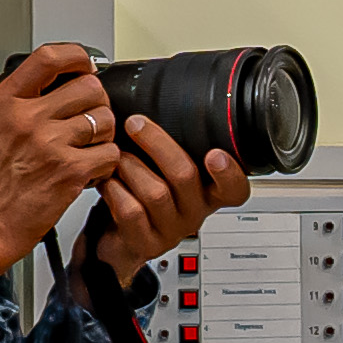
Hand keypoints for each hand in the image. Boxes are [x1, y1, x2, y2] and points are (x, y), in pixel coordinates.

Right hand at [0, 48, 120, 278]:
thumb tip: (18, 94)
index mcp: (3, 104)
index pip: (48, 58)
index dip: (75, 56)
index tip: (84, 64)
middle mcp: (28, 119)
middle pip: (88, 87)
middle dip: (95, 102)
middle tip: (90, 117)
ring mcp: (51, 144)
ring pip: (105, 119)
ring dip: (104, 133)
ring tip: (90, 147)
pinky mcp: (71, 172)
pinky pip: (110, 153)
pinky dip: (106, 163)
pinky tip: (91, 171)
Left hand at [90, 108, 247, 281]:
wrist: (119, 238)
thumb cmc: (142, 194)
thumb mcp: (164, 169)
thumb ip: (173, 144)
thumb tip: (158, 98)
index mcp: (208, 192)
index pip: (234, 187)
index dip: (229, 171)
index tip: (215, 154)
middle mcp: (195, 212)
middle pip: (185, 175)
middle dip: (156, 143)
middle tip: (135, 123)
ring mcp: (172, 230)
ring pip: (156, 193)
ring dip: (130, 166)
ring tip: (116, 155)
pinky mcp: (147, 243)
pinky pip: (131, 212)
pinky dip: (115, 190)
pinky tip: (107, 180)